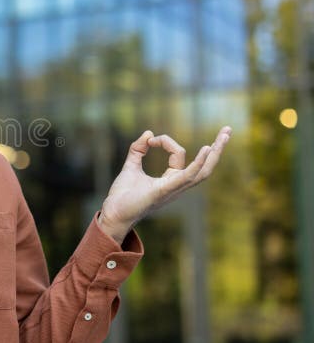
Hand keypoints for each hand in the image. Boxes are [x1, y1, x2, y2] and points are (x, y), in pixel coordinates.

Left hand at [98, 126, 231, 243]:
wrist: (113, 212)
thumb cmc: (123, 195)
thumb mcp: (131, 166)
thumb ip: (138, 149)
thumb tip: (148, 133)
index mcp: (170, 180)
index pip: (178, 154)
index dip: (165, 141)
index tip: (149, 140)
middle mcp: (177, 185)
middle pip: (204, 167)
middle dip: (217, 148)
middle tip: (228, 130)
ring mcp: (174, 189)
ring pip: (202, 171)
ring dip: (215, 153)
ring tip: (225, 135)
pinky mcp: (165, 191)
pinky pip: (187, 176)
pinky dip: (198, 163)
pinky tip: (207, 149)